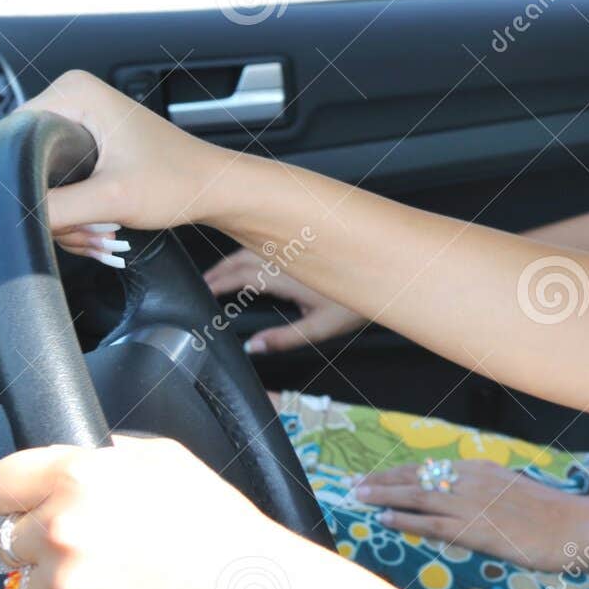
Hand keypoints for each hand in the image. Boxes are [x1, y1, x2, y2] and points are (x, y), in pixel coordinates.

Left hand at [0, 437, 338, 588]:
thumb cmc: (219, 527)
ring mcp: (62, 585)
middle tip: (103, 541)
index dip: (15, 491)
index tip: (25, 500)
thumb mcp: (170, 459)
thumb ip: (110, 454)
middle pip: (12, 535)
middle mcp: (62, 529)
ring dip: (65, 579)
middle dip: (49, 537)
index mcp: (83, 478)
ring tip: (123, 575)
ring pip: (32, 580)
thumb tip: (77, 457)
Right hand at [20, 70, 232, 249]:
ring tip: (101, 231)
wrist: (217, 189)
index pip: (11, 140)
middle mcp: (74, 99)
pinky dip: (77, 213)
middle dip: (53, 208)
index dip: (26, 183)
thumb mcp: (111, 199)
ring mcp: (82, 122)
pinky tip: (100, 227)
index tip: (60, 209)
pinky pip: (62, 184)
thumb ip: (57, 208)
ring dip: (67, 218)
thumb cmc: (181, 181)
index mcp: (75, 92)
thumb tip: (13, 216)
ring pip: (44, 182)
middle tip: (89, 227)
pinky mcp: (91, 144)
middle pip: (26, 166)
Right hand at [204, 249, 367, 352]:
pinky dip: (251, 250)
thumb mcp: (320, 327)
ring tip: (219, 271)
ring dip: (232, 258)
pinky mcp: (304, 241)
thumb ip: (284, 339)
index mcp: (285, 276)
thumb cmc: (357, 301)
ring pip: (253, 247)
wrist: (386, 269)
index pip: (242, 277)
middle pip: (241, 258)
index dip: (219, 283)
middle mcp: (286, 256)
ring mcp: (294, 246)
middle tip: (202, 282)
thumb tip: (254, 347)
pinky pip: (268, 241)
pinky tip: (251, 258)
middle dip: (219, 270)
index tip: (202, 291)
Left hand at [353, 460, 588, 573]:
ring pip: (417, 495)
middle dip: (383, 480)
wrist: (571, 526)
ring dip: (384, 495)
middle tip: (355, 484)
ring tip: (359, 497)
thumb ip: (485, 490)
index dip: (400, 471)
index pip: (430, 467)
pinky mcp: (473, 529)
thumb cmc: (548, 513)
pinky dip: (405, 519)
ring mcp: (470, 504)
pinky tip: (385, 519)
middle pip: (417, 476)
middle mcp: (470, 480)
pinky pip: (430, 523)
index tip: (378, 475)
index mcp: (480, 469)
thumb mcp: (512, 489)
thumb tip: (461, 494)